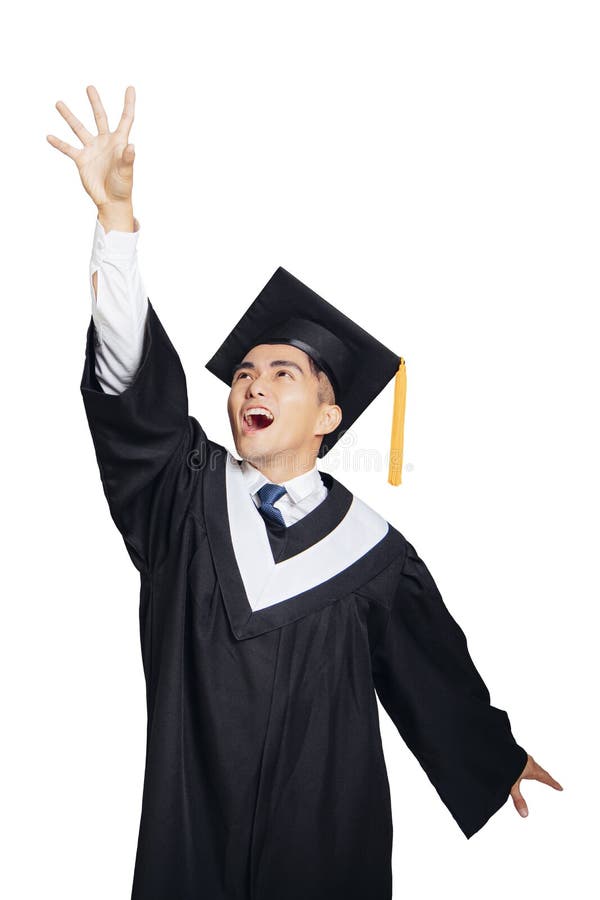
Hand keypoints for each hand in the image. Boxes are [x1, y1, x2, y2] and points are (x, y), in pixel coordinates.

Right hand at [47, 85, 135, 212]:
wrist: (111, 201)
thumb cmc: (123, 187)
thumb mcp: (126, 172)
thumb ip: (128, 159)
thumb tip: (132, 146)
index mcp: (119, 142)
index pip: (125, 119)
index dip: (128, 104)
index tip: (130, 88)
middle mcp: (105, 142)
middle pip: (100, 117)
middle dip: (95, 102)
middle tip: (89, 88)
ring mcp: (92, 149)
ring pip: (79, 128)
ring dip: (69, 116)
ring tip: (59, 103)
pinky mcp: (81, 160)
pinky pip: (68, 148)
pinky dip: (59, 143)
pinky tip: (49, 137)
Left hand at [510, 753, 562, 818]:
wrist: (497, 746)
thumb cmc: (505, 763)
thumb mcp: (512, 784)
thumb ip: (518, 799)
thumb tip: (525, 815)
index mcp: (531, 769)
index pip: (545, 778)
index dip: (553, 784)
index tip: (560, 788)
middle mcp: (528, 761)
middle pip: (540, 771)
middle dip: (546, 777)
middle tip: (551, 781)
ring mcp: (522, 756)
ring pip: (532, 764)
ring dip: (537, 770)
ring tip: (537, 773)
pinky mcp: (515, 753)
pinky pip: (525, 760)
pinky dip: (528, 765)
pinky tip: (522, 764)